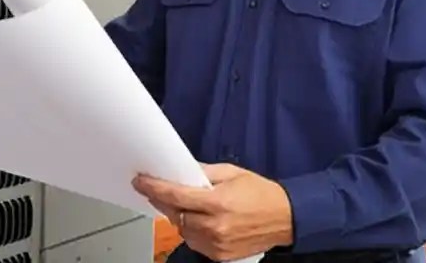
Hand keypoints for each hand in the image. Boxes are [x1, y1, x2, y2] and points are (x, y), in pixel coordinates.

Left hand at [132, 163, 293, 260]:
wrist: (286, 218)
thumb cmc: (261, 193)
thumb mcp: (233, 173)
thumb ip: (205, 173)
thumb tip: (182, 171)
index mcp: (217, 202)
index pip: (176, 195)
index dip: (154, 188)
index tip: (140, 181)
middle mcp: (214, 226)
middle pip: (175, 215)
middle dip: (165, 201)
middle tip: (160, 190)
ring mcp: (216, 244)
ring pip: (182, 231)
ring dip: (179, 217)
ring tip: (188, 206)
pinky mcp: (220, 256)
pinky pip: (194, 243)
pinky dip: (191, 231)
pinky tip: (199, 221)